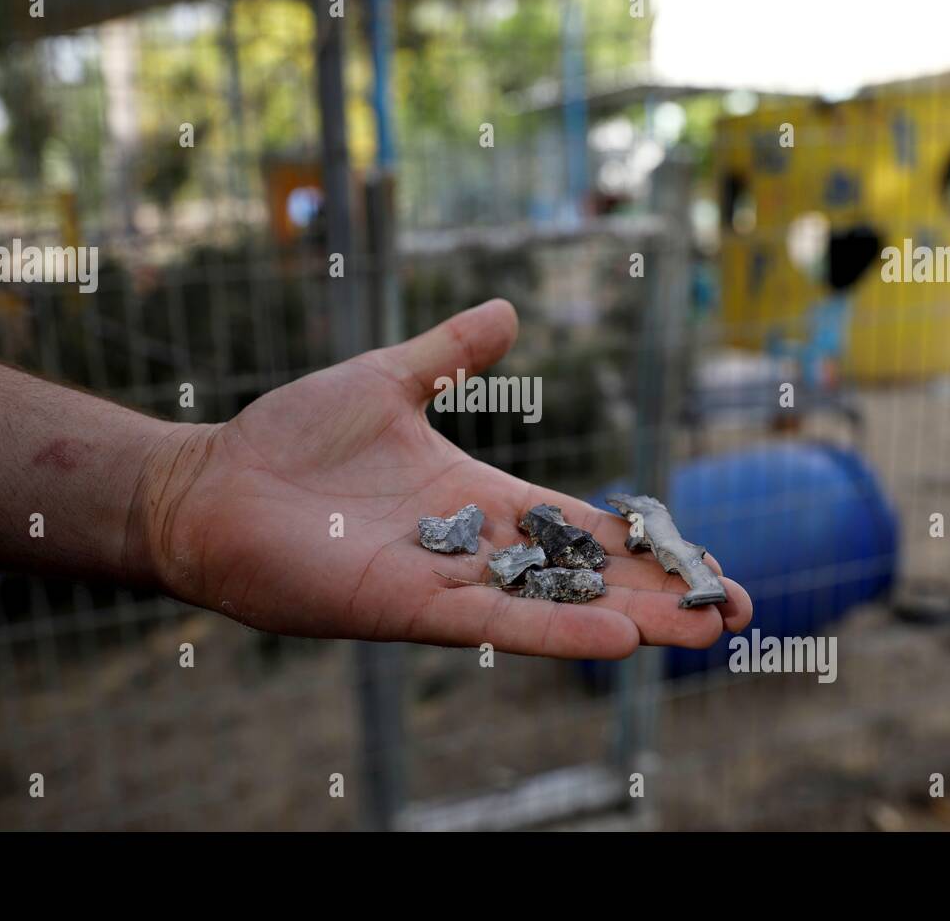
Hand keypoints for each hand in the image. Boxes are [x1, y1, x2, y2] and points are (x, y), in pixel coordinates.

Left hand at [134, 299, 751, 658]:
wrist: (213, 484)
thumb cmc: (292, 438)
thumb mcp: (387, 379)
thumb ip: (451, 354)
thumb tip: (508, 309)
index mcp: (478, 499)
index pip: (579, 526)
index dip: (643, 542)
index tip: (706, 558)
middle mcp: (473, 549)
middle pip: (583, 577)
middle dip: (659, 594)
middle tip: (736, 610)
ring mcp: (443, 583)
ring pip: (553, 607)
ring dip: (628, 620)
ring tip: (700, 631)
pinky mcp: (405, 608)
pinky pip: (493, 624)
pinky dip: (555, 632)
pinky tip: (617, 640)